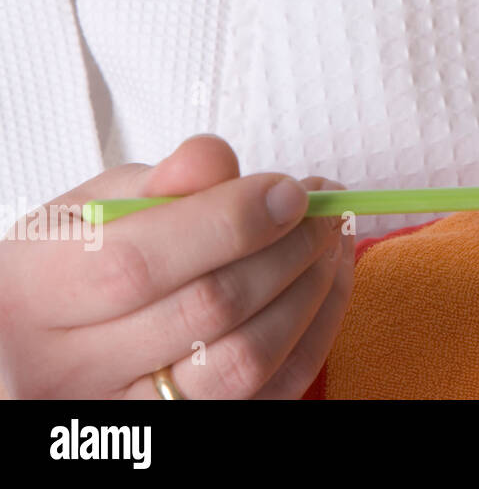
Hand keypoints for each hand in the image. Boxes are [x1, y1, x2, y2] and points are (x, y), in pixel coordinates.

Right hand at [0, 135, 354, 397]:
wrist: (57, 336)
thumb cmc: (80, 259)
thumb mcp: (97, 206)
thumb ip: (160, 181)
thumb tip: (217, 162)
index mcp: (34, 294)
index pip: (139, 263)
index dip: (230, 221)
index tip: (288, 189)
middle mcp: (70, 370)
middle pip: (205, 310)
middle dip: (286, 248)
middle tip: (323, 207)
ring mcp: (129, 416)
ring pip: (245, 362)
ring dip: (309, 290)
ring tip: (329, 238)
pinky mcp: (188, 432)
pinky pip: (273, 392)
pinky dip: (316, 331)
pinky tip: (327, 279)